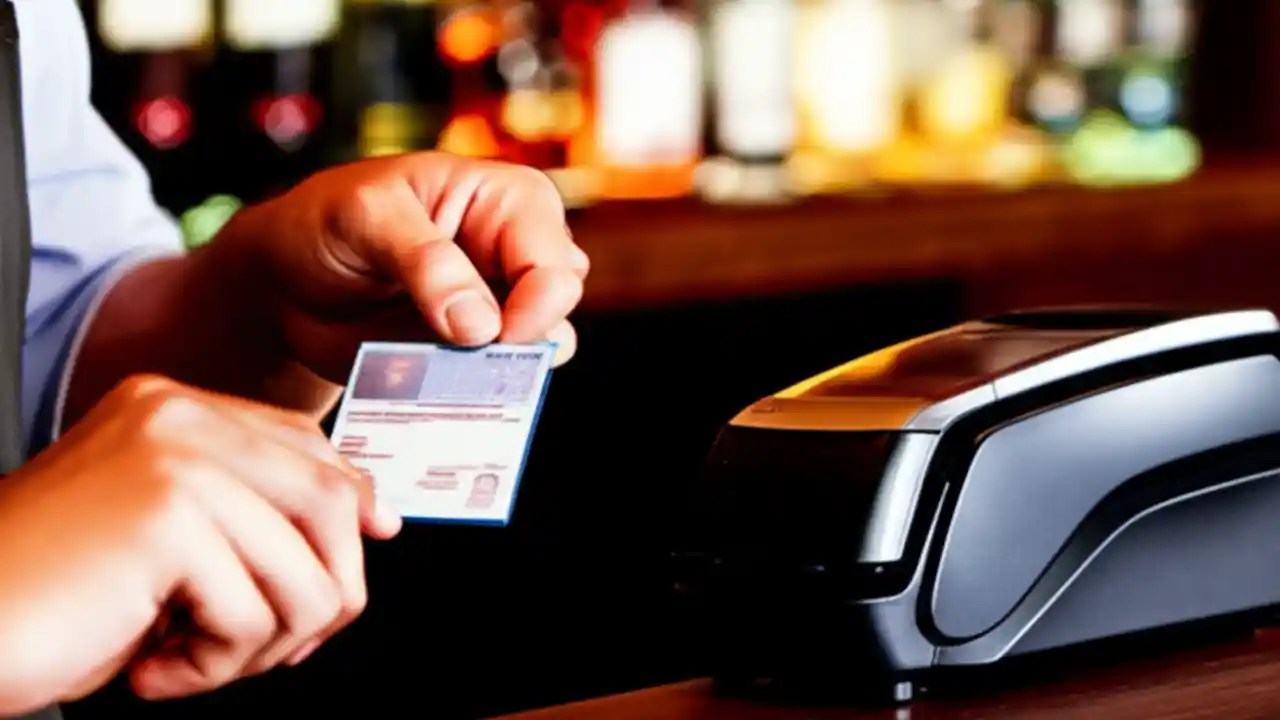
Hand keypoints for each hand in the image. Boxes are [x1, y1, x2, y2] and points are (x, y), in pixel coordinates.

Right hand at [0, 374, 400, 714]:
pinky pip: (255, 614)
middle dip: (325, 594)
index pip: (310, 445)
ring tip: (188, 658)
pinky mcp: (167, 516)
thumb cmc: (53, 598)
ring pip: (306, 573)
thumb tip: (367, 524)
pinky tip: (151, 669)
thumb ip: (250, 515)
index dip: (353, 502)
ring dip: (261, 646)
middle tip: (267, 649)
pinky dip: (212, 668)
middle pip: (332, 502)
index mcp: (176, 410)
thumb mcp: (171, 541)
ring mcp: (175, 459)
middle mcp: (179, 418)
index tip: (374, 541)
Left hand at [214, 152, 589, 383]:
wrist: (287, 282)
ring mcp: (504, 304)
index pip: (556, 262)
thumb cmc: (327, 222)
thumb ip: (425, 261)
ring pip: (541, 352)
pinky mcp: (481, 351)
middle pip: (560, 306)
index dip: (532, 306)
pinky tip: (433, 380)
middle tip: (452, 346)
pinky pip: (505, 384)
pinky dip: (476, 393)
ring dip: (496, 369)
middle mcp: (519, 250)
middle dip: (516, 338)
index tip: (482, 336)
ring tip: (435, 362)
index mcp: (510, 199)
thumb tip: (480, 325)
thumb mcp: (366, 217)